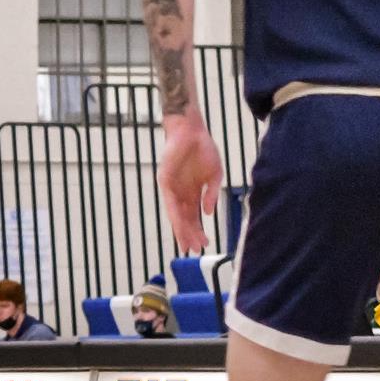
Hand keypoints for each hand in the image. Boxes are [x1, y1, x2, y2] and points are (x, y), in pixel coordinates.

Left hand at [158, 122, 224, 252]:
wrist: (192, 131)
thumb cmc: (203, 150)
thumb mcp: (214, 175)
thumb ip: (211, 194)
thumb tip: (209, 213)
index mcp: (193, 192)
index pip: (193, 216)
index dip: (198, 230)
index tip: (204, 244)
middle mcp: (181, 192)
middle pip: (184, 219)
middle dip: (190, 234)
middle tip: (196, 249)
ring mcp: (172, 187)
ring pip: (176, 213)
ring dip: (182, 229)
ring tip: (188, 243)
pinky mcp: (165, 180)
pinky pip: (170, 200)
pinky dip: (175, 213)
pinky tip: (180, 224)